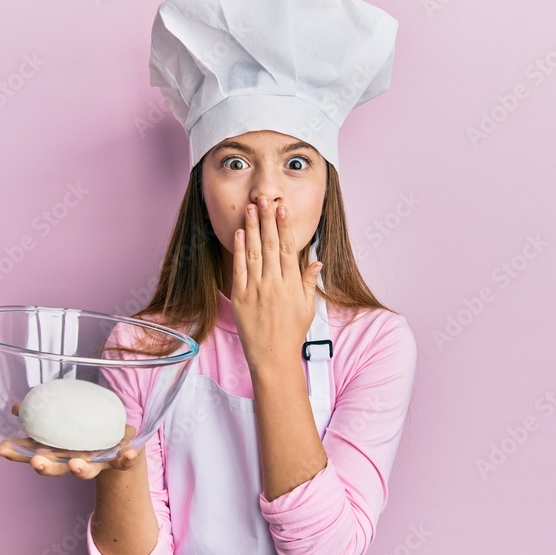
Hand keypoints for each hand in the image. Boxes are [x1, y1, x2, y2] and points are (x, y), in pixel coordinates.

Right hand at [0, 403, 140, 479]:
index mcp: (58, 451)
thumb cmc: (85, 429)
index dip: (16, 453)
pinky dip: (126, 458)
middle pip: (56, 469)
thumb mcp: (63, 419)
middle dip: (46, 467)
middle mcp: (74, 461)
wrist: (119, 443)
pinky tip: (130, 452)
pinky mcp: (119, 459)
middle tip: (36, 462)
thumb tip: (17, 407)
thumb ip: (42, 414)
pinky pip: (123, 461)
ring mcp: (97, 463)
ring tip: (75, 465)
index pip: (33, 453)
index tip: (0, 449)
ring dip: (80, 469)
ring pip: (86, 471)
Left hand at [232, 196, 322, 369]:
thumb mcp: (307, 307)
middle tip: (264, 199)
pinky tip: (240, 233)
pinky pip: (239, 269)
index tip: (282, 208)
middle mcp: (273, 283)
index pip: (288, 248)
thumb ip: (309, 282)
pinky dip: (239, 250)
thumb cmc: (291, 332)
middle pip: (270, 245)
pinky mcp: (240, 297)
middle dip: (267, 220)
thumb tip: (316, 262)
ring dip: (252, 228)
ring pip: (254, 252)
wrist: (272, 356)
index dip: (284, 226)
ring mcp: (255, 289)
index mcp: (291, 284)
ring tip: (251, 208)